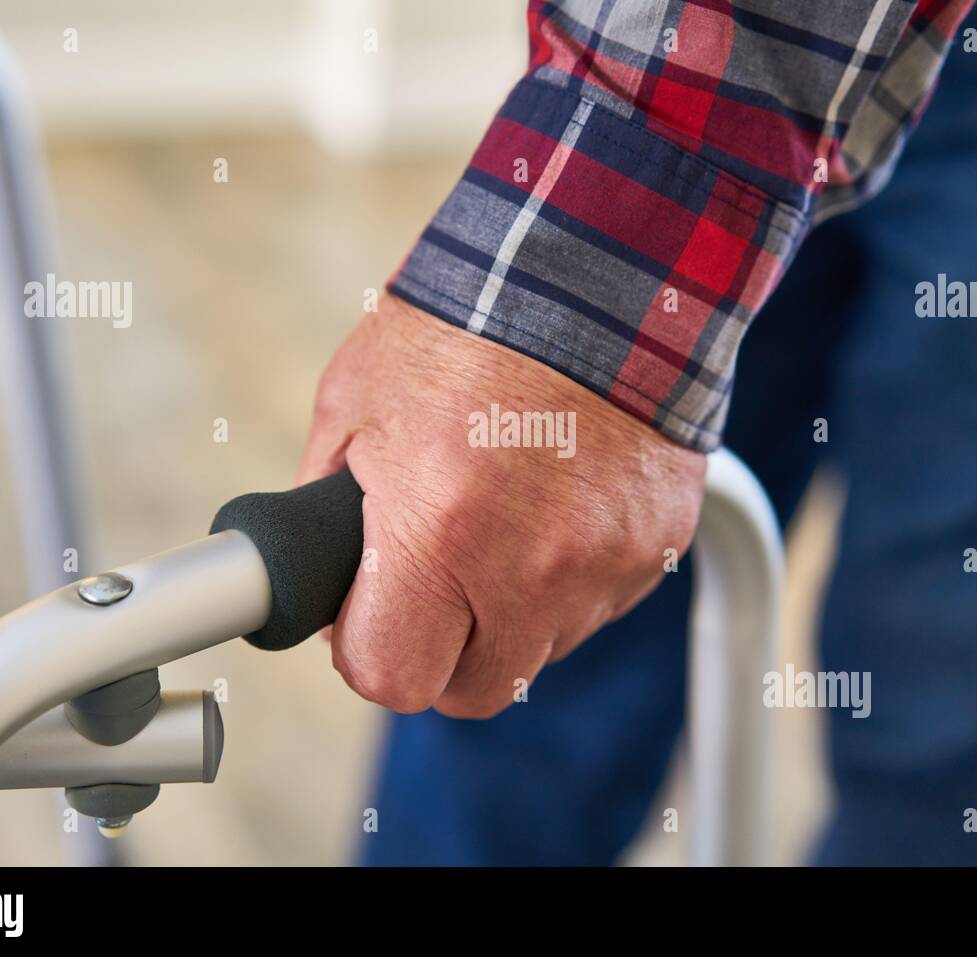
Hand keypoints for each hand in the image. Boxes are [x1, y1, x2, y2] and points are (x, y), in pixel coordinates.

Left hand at [299, 296, 704, 717]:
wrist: (600, 263)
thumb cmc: (469, 319)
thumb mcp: (355, 400)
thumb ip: (325, 506)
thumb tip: (318, 577)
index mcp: (440, 532)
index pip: (390, 678)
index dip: (365, 649)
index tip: (366, 612)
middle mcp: (532, 568)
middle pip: (472, 689)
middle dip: (441, 647)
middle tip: (432, 576)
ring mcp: (606, 564)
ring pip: (541, 650)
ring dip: (510, 609)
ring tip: (503, 509)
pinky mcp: (658, 546)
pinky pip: (599, 601)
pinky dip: (571, 573)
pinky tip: (559, 495)